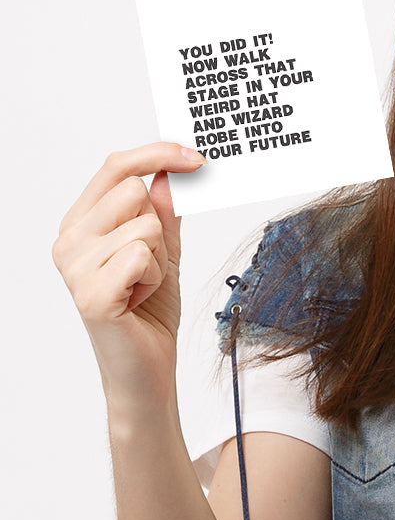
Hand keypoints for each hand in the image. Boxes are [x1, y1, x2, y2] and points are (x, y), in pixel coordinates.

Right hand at [52, 142, 204, 412]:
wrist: (148, 365)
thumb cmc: (150, 307)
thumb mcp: (165, 247)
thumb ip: (165, 207)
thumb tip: (170, 169)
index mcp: (82, 222)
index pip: (116, 167)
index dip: (159, 154)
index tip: (199, 158)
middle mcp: (69, 240)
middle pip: (135, 192)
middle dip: (159, 227)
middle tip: (151, 263)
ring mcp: (74, 268)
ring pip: (145, 225)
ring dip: (160, 257)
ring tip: (143, 285)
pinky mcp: (90, 295)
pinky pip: (142, 255)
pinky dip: (155, 277)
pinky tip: (138, 299)